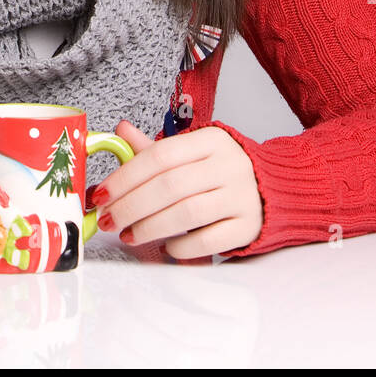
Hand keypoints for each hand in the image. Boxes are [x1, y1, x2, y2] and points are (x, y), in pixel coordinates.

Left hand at [93, 120, 263, 261]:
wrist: (273, 188)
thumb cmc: (221, 171)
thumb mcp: (192, 152)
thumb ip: (155, 149)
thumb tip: (120, 131)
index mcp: (211, 140)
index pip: (160, 155)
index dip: (126, 176)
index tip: (101, 194)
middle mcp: (228, 165)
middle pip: (170, 186)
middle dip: (131, 206)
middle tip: (108, 220)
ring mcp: (241, 196)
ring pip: (187, 214)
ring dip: (150, 227)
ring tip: (128, 235)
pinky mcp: (248, 226)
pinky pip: (208, 241)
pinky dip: (182, 246)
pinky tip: (166, 246)